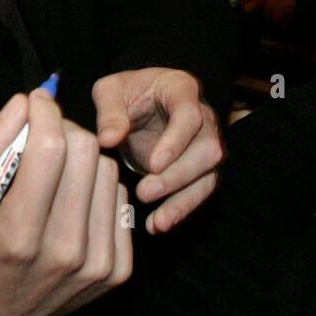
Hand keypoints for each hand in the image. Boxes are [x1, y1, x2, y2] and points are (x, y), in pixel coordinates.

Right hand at [0, 90, 132, 314]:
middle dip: (63, 130)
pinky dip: (97, 189)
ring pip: (107, 171)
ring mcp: (95, 264)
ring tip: (56, 172)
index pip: (52, 150)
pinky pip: (121, 200)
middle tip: (45, 135)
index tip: (37, 101)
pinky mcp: (117, 270)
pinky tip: (73, 199)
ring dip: (82, 158)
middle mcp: (63, 252)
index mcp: (18, 236)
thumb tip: (23, 105)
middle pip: (86, 153)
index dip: (45, 113)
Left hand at [92, 68, 223, 233]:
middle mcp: (204, 117)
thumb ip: (110, 112)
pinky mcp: (200, 169)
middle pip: (207, 149)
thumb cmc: (128, 93)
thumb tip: (107, 140)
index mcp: (182, 90)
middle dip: (179, 175)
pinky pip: (200, 192)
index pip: (189, 115)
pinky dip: (181, 211)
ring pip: (208, 175)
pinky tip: (156, 225)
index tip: (153, 165)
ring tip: (157, 223)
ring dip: (184, 201)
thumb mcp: (111, 91)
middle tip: (144, 192)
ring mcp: (206, 145)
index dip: (175, 141)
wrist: (144, 101)